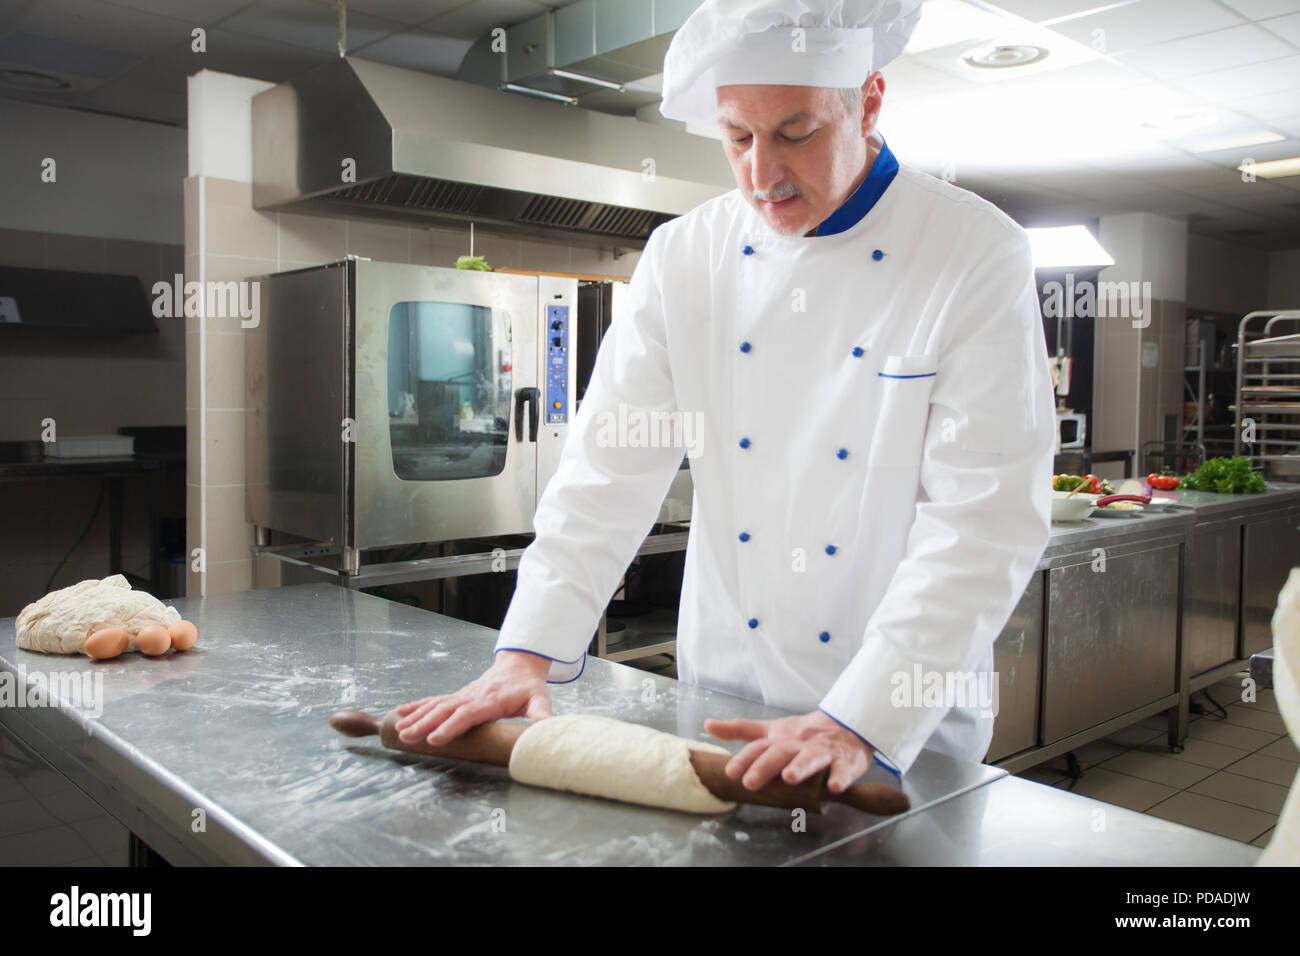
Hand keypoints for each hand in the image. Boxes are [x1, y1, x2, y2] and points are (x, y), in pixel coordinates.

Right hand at [393, 650, 552, 745]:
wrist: (519, 665)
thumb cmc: (528, 685)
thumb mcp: (539, 698)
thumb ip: (542, 714)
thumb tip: (547, 730)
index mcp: (490, 700)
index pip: (467, 714)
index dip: (451, 726)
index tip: (434, 738)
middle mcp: (472, 697)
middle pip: (445, 711)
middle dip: (425, 724)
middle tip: (407, 737)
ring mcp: (462, 695)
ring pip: (436, 706)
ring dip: (416, 717)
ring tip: (399, 730)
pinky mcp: (457, 696)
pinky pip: (434, 701)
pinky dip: (417, 706)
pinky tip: (400, 713)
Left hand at [705, 711, 873, 792]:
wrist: (845, 725)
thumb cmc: (802, 734)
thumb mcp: (770, 730)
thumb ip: (740, 730)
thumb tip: (708, 725)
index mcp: (780, 740)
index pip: (759, 748)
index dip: (745, 759)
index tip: (731, 772)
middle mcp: (798, 745)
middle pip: (780, 753)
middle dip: (765, 767)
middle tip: (751, 782)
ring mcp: (822, 753)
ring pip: (811, 758)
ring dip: (800, 766)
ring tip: (789, 777)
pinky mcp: (844, 761)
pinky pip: (843, 770)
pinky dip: (839, 777)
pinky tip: (833, 787)